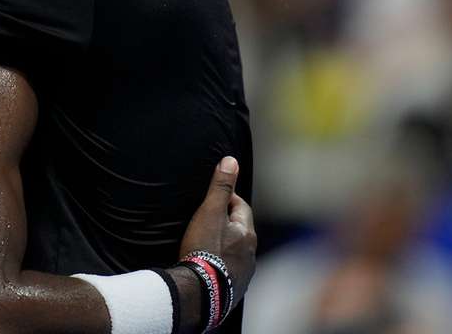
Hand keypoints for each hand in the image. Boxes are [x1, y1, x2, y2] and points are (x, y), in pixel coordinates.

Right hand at [179, 156, 256, 307]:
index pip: (241, 207)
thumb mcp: (210, 212)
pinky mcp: (234, 289)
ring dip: (225, 246)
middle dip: (226, 223)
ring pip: (236, 252)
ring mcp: (244, 274)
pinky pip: (230, 271)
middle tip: (206, 220)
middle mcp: (251, 254)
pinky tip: (209, 266)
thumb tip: (231, 161)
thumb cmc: (204, 248)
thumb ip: (220, 187)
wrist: (200, 291)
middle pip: (240, 231)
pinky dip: (222, 265)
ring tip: (206, 244)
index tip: (212, 198)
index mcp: (247, 233)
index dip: (228, 199)